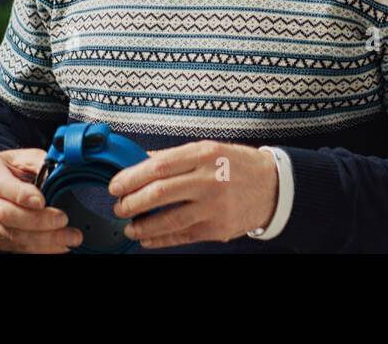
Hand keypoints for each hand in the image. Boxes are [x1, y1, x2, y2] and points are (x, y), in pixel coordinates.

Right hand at [0, 148, 83, 252]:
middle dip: (38, 221)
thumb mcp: (19, 157)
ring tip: (70, 238)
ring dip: (44, 240)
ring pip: (12, 235)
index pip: (2, 186)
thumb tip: (60, 170)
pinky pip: (17, 247)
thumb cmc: (5, 169)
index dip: (22, 195)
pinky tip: (60, 247)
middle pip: (6, 215)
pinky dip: (40, 249)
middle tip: (63, 221)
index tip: (43, 201)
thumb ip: (38, 161)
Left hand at [108, 141, 277, 248]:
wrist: (272, 187)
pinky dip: (159, 239)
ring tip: (129, 226)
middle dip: (130, 202)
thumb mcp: (208, 149)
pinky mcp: (217, 228)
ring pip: (167, 219)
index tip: (115, 185)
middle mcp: (209, 180)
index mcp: (204, 154)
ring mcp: (214, 207)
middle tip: (118, 206)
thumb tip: (138, 162)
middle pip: (158, 193)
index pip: (158, 166)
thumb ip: (174, 156)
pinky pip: (181, 236)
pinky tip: (147, 238)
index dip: (130, 177)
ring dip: (141, 225)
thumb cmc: (236, 164)